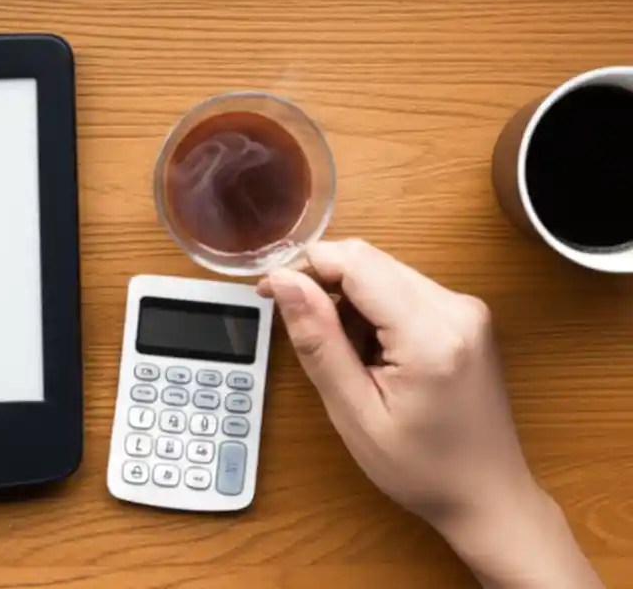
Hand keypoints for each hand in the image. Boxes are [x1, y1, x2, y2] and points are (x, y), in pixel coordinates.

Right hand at [260, 240, 600, 588]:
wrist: (487, 495)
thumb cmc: (422, 468)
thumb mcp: (354, 413)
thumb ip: (318, 341)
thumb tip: (284, 282)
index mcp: (431, 335)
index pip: (356, 262)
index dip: (303, 267)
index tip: (269, 293)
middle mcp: (457, 308)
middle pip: (369, 260)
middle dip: (323, 284)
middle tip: (300, 332)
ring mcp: (466, 308)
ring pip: (382, 271)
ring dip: (349, 300)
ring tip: (345, 356)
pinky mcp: (464, 315)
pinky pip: (402, 289)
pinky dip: (373, 311)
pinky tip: (370, 353)